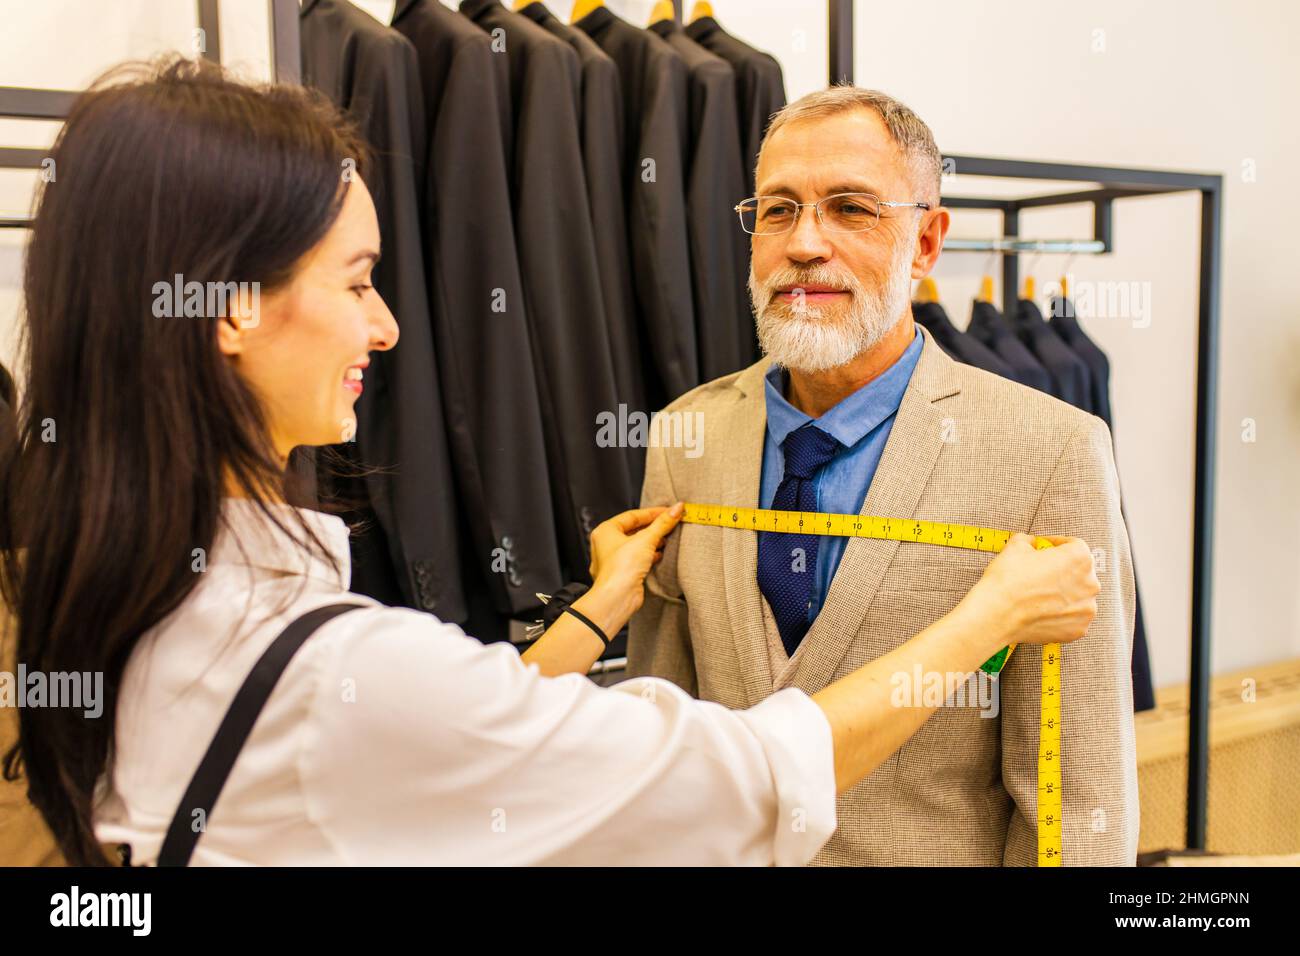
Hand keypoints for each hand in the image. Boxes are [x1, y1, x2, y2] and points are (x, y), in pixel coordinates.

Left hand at [584, 503, 685, 623]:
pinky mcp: (621, 573)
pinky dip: (648, 555)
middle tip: (670, 523)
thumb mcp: (646, 540)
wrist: (617, 597)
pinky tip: (660, 554)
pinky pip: (636, 559)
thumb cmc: (621, 568)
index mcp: (605, 531)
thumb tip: (676, 509)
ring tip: (668, 538)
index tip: (668, 511)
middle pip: (633, 530)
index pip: (632, 515)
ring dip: (652, 541)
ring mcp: (613, 560)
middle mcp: (606, 544)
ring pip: (635, 545)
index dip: (652, 512)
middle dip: (653, 527)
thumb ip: (662, 523)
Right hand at [962, 533, 1098, 647]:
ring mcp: (1086, 608)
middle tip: (1041, 573)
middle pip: (1079, 572)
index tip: (1046, 549)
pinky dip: (1062, 613)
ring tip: (1041, 594)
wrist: (997, 614)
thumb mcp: (1015, 546)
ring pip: (1078, 596)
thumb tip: (1031, 544)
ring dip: (1064, 593)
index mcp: (1080, 557)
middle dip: (1063, 570)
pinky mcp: (1079, 628)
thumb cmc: (1007, 581)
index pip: (1074, 545)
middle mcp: (1090, 583)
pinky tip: (1043, 610)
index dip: (1057, 545)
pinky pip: (1074, 617)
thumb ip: (1030, 541)